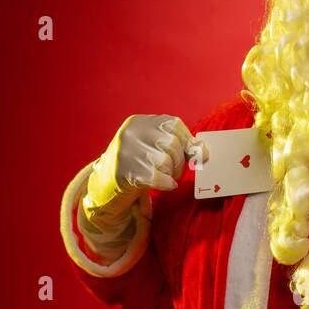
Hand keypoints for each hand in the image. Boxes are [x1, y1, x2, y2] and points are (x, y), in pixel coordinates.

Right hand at [81, 114, 197, 222]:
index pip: (173, 124)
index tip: (192, 153)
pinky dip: (167, 183)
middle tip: (172, 170)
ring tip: (164, 176)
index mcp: (139, 122)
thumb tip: (202, 151)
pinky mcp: (126, 172)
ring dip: (171, 173)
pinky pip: (159, 177)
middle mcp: (131, 133)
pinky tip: (164, 184)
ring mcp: (127, 152)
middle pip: (172, 144)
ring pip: (166, 161)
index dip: (187, 141)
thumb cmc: (137, 165)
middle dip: (179, 161)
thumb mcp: (153, 146)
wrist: (106, 186)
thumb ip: (177, 144)